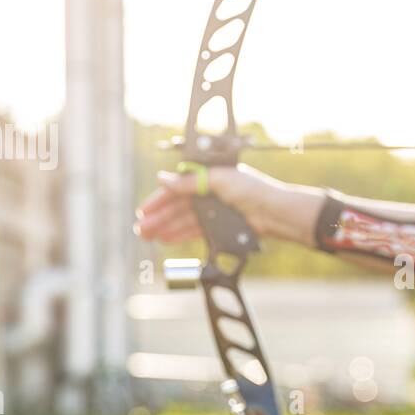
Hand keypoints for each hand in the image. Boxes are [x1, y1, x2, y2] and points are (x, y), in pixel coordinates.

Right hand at [134, 164, 278, 243]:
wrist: (275, 213)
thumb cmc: (251, 190)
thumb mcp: (218, 180)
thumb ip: (189, 182)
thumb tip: (162, 179)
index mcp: (208, 176)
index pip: (178, 187)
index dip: (160, 199)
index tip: (143, 210)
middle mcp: (209, 192)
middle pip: (178, 206)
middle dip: (158, 217)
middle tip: (140, 229)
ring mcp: (214, 210)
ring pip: (184, 220)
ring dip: (166, 227)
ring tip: (148, 237)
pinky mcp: (219, 225)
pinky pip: (195, 230)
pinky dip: (181, 234)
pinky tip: (166, 239)